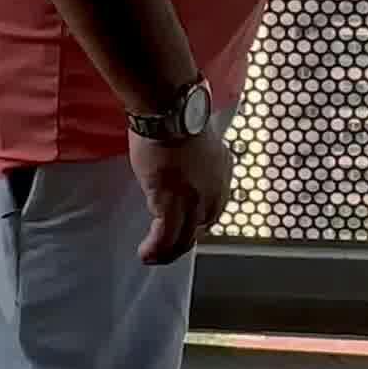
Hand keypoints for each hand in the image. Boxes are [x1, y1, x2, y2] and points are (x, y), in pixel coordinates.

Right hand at [129, 124, 234, 265]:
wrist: (172, 112)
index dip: (196, 220)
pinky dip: (155, 248)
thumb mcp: (198, 136)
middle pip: (200, 227)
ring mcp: (194, 200)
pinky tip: (145, 253)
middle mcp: (214, 191)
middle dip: (182, 240)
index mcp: (222, 173)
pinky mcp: (171, 203)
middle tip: (166, 245)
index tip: (182, 223)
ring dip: (167, 251)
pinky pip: (164, 237)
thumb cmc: (179, 114)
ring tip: (152, 256)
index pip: (213, 208)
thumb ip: (196, 153)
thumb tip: (185, 154)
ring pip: (183, 238)